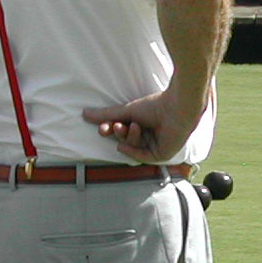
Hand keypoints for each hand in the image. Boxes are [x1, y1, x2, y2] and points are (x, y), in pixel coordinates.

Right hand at [82, 87, 205, 163]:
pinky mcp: (163, 154)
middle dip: (118, 134)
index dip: (111, 130)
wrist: (177, 108)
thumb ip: (106, 115)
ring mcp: (157, 145)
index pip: (123, 131)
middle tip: (112, 127)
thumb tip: (84, 113)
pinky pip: (142, 157)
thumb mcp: (127, 111)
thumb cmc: (156, 105)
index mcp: (144, 123)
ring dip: (129, 137)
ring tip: (134, 125)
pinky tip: (123, 145)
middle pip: (127, 140)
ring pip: (134, 147)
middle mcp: (151, 134)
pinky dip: (132, 151)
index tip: (101, 127)